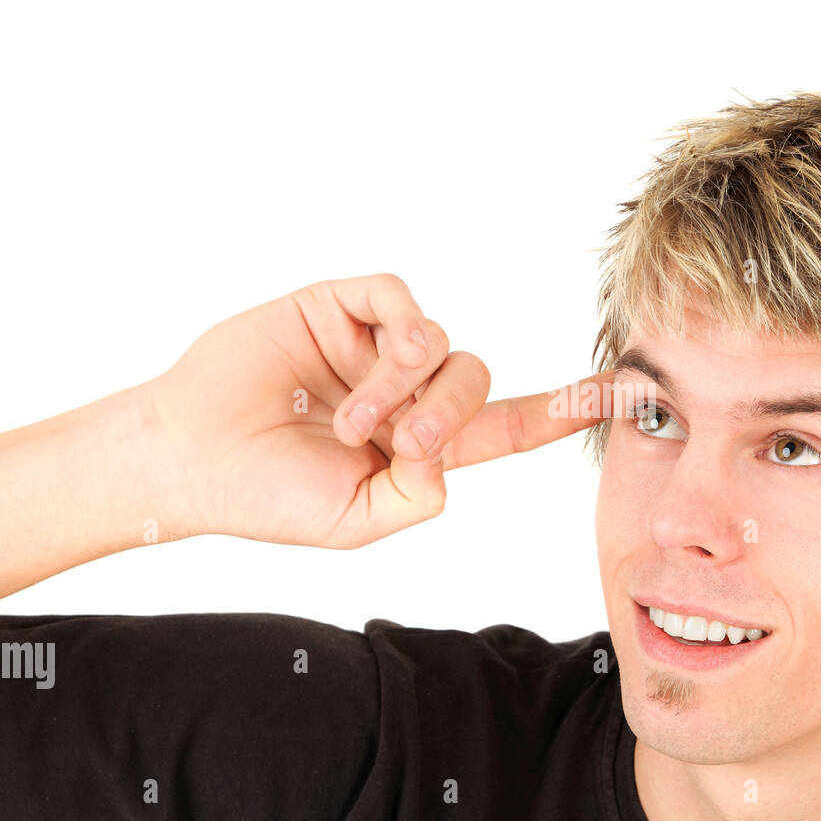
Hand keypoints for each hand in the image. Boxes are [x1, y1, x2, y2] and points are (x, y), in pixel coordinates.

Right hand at [139, 272, 610, 547]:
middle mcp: (407, 390)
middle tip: (404, 443)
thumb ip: (417, 495)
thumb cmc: (271, 497)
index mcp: (421, 443)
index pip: (509, 424)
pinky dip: (398, 332)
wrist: (193, 459)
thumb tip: (448, 454)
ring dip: (407, 386)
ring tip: (353, 420)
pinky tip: (372, 360)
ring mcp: (374, 347)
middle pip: (477, 380)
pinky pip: (400, 298)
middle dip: (451, 413)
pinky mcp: (340, 307)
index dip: (564, 410)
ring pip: (440, 344)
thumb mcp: (359, 522)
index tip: (627, 391)